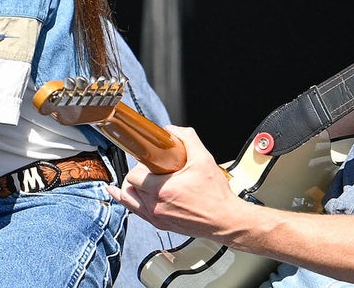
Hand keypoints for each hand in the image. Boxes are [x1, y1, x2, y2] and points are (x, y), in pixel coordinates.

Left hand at [107, 126, 243, 237]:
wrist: (226, 220)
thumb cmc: (216, 195)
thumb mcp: (204, 159)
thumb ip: (187, 139)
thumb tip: (172, 130)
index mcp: (162, 190)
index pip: (133, 176)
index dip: (138, 166)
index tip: (146, 162)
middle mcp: (156, 206)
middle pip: (130, 187)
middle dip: (137, 176)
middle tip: (149, 170)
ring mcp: (157, 217)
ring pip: (130, 202)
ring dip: (131, 190)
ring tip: (135, 182)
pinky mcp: (162, 225)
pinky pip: (138, 213)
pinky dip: (132, 203)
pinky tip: (127, 196)